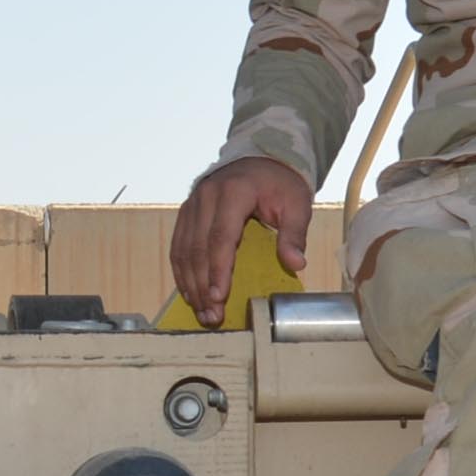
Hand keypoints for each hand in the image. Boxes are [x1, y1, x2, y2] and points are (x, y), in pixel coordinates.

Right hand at [169, 155, 315, 324]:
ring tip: (201, 312)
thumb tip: (296, 264)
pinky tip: (190, 292)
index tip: (218, 298)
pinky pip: (178, 246)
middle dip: (202, 286)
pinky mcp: (186, 212)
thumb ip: (295, 234)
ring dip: (190, 284)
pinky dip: (182, 272)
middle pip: (197, 248)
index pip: (220, 237)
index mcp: (233, 192)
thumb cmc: (280, 184)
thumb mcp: (297, 204)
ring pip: (183, 250)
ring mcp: (192, 204)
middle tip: (211, 316)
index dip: (218, 270)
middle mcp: (206, 196)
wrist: (261, 159)